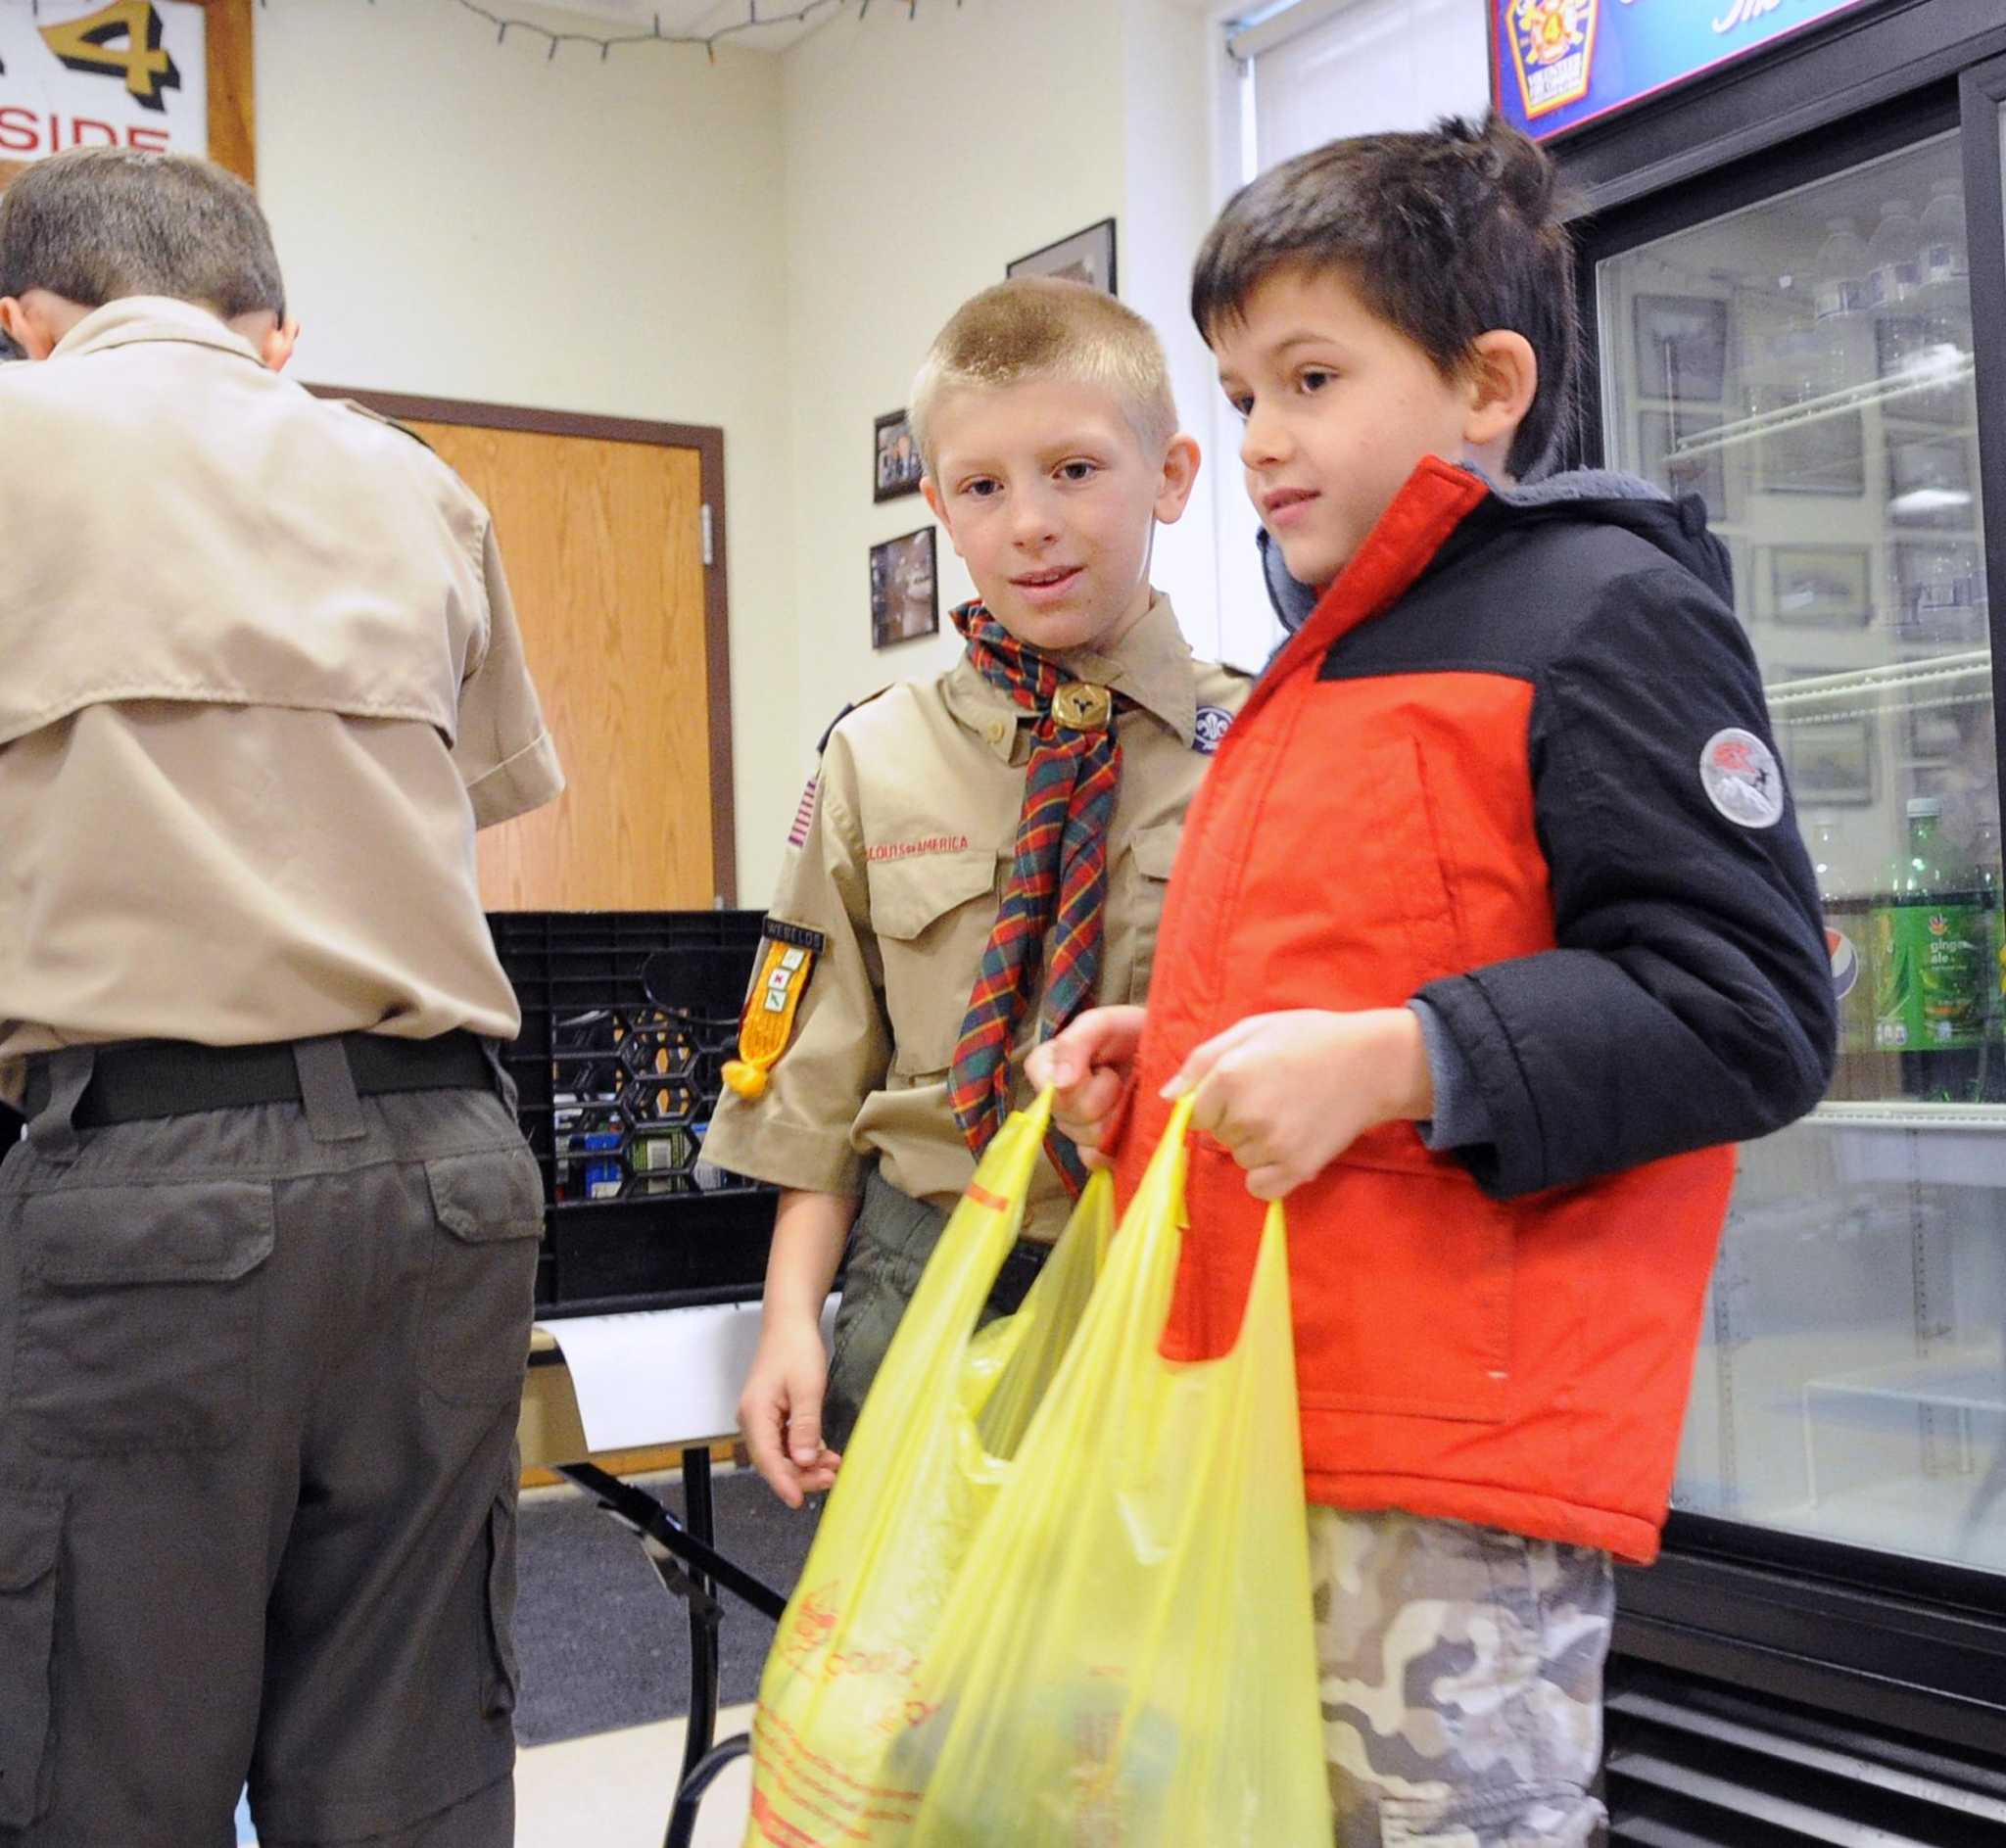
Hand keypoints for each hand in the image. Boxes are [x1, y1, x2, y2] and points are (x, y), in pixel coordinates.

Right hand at [737, 1315, 842, 1508]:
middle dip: (801, 1475)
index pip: (767, 1459)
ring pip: (781, 1455)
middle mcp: (753, 1420)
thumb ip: (805, 1426)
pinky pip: (786, 1444)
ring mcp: (762, 1419)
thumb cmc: (795, 1347)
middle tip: (831, 1478)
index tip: (799, 1500)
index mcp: (754, 1414)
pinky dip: (805, 1451)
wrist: (791, 1324)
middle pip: (773, 1462)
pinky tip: (825, 1453)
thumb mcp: (807, 1387)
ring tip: (833, 1466)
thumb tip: (803, 1461)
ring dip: (806, 1464)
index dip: (784, 1482)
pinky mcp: (773, 1417)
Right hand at [1026, 1005, 1146, 1167]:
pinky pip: (1092, 1158)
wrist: (1175, 1057)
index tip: (1101, 1070)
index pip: (1036, 1071)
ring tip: (1132, 1100)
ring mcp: (1081, 1124)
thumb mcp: (1108, 1025)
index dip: (1065, 1078)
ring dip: (1113, 1120)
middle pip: (1062, 1111)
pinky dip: (1113, 1149)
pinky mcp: (1099, 1148)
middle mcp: (1063, 1093)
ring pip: (1081, 1136)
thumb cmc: (1141, 1033)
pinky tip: (1131, 1130)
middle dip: (1100, 1097)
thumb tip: (1059, 1083)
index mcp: (1058, 1058)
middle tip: (1124, 1080)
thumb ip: (1076, 1043)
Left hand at [1165, 1008, 1431, 1200]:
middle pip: (1218, 1135)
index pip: (1196, 1113)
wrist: (1371, 1063)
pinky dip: (1269, 1174)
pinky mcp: (1296, 1169)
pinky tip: (1288, 1147)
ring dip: (1255, 1145)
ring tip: (1288, 1115)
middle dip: (1236, 1120)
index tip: (1246, 1086)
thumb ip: (1202, 1061)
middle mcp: (1245, 1115)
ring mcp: (1271, 1146)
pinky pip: (1260, 1187)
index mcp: (1229, 1077)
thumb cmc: (1308, 1038)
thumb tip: (1168, 1096)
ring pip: (1239, 1159)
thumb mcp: (1251, 1030)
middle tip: (1273, 1095)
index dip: (1217, 1101)